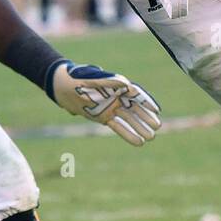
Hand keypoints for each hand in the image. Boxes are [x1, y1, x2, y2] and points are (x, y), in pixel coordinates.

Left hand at [45, 60, 162, 145]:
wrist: (62, 86)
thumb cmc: (76, 77)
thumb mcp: (91, 78)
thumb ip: (108, 80)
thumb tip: (126, 83)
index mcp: (116, 84)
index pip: (135, 94)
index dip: (146, 101)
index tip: (156, 110)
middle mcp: (116, 96)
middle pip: (135, 108)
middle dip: (146, 117)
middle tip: (158, 126)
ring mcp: (111, 107)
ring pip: (129, 119)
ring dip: (140, 127)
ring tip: (151, 137)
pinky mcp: (103, 117)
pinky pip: (118, 127)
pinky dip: (128, 134)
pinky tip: (139, 142)